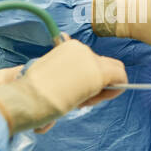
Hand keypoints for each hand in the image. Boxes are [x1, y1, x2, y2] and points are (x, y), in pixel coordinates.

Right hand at [0, 38, 126, 132]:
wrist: (29, 97)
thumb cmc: (32, 92)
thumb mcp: (46, 76)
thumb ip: (61, 71)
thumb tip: (64, 57)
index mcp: (67, 47)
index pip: (87, 61)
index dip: (84, 79)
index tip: (73, 93)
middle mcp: (80, 48)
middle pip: (102, 64)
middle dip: (97, 83)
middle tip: (81, 100)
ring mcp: (90, 58)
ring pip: (112, 71)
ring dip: (102, 89)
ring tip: (81, 102)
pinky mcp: (99, 72)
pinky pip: (120, 77)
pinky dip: (114, 91)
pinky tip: (95, 100)